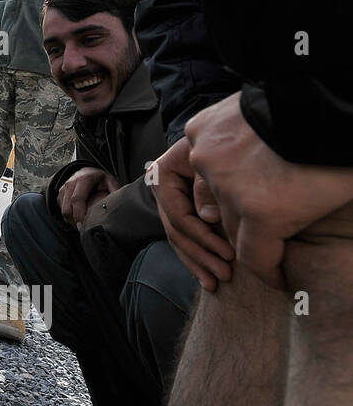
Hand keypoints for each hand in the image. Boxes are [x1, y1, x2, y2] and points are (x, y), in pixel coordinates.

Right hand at [57, 166, 119, 228]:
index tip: (85, 226)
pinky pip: (62, 211)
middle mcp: (70, 183)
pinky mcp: (60, 195)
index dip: (79, 214)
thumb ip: (115, 191)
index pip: (77, 199)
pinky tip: (79, 219)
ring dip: (72, 221)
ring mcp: (63, 189)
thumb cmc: (99, 179)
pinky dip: (69, 218)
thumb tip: (118, 204)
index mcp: (84, 179)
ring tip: (84, 226)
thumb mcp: (110, 181)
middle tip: (85, 230)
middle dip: (75, 222)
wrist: (85, 172)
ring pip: (63, 211)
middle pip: (67, 208)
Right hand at [151, 135, 235, 290]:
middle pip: (176, 230)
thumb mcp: (213, 160)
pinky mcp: (187, 205)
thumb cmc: (229, 139)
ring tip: (218, 280)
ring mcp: (173, 198)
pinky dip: (198, 254)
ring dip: (198, 260)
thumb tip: (208, 218)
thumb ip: (208, 188)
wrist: (242, 125)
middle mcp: (164, 188)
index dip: (201, 237)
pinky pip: (188, 233)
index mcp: (164, 174)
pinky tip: (207, 274)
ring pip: (180, 237)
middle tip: (224, 274)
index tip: (228, 253)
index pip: (178, 214)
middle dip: (200, 255)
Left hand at [185, 93, 352, 289]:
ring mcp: (230, 185)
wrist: (335, 97)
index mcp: (206, 129)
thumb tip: (232, 181)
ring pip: (234, 233)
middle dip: (225, 232)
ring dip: (248, 252)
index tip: (224, 221)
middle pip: (211, 208)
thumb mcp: (265, 114)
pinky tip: (278, 279)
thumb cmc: (314, 106)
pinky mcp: (259, 211)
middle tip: (237, 253)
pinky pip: (255, 256)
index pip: (193, 177)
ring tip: (266, 265)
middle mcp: (207, 156)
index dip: (210, 204)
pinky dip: (266, 271)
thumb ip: (244, 143)